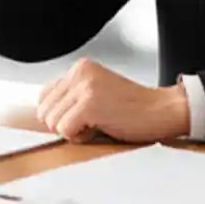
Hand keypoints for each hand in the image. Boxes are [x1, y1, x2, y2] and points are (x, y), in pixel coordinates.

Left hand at [36, 59, 189, 143]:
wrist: (161, 110)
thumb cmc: (132, 107)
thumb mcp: (97, 92)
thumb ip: (72, 96)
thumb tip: (44, 115)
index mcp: (81, 68)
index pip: (44, 95)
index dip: (59, 113)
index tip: (79, 118)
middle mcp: (80, 72)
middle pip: (45, 110)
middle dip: (64, 123)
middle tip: (91, 122)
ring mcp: (85, 87)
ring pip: (53, 121)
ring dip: (73, 131)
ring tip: (97, 124)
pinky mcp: (90, 104)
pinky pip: (65, 130)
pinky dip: (80, 137)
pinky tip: (100, 128)